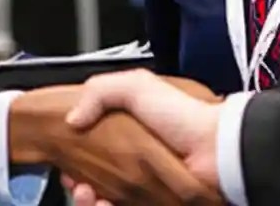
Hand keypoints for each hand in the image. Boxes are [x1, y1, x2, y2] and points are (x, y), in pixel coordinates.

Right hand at [9, 84, 220, 203]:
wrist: (214, 149)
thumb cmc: (181, 116)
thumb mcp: (136, 86)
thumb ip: (100, 92)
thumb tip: (72, 119)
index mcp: (126, 129)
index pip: (89, 145)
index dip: (73, 155)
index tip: (64, 159)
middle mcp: (131, 158)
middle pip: (91, 176)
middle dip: (75, 182)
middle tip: (73, 181)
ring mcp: (140, 184)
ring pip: (101, 197)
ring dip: (86, 199)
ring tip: (86, 194)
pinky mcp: (148, 202)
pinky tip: (101, 203)